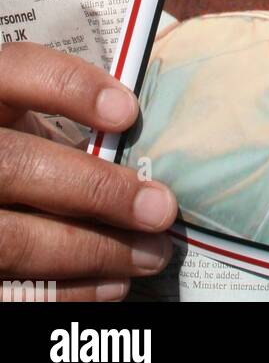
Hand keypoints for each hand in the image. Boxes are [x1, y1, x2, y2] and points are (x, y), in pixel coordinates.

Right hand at [0, 43, 176, 301]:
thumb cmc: (19, 151)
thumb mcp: (26, 121)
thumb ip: (67, 122)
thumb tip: (149, 145)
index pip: (16, 70)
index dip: (71, 87)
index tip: (128, 112)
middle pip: (16, 166)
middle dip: (97, 190)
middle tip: (160, 209)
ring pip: (12, 239)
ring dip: (95, 251)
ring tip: (153, 252)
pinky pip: (11, 291)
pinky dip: (68, 292)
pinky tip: (114, 283)